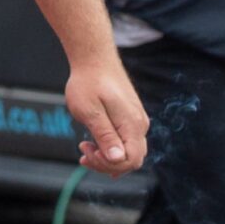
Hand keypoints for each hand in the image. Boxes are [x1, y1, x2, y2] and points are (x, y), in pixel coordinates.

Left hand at [66, 57, 148, 176]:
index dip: (108, 164)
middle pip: (132, 160)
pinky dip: (111, 148)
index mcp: (132, 124)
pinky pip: (127, 141)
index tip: (87, 152)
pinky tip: (95, 145)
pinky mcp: (131, 117)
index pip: (130, 160)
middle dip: (107, 164)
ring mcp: (137, 121)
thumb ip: (105, 136)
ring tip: (86, 147)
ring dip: (108, 157)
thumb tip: (117, 159)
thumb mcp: (90, 111)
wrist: (94, 59)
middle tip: (84, 152)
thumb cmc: (89, 83)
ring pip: (129, 152)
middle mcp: (140, 125)